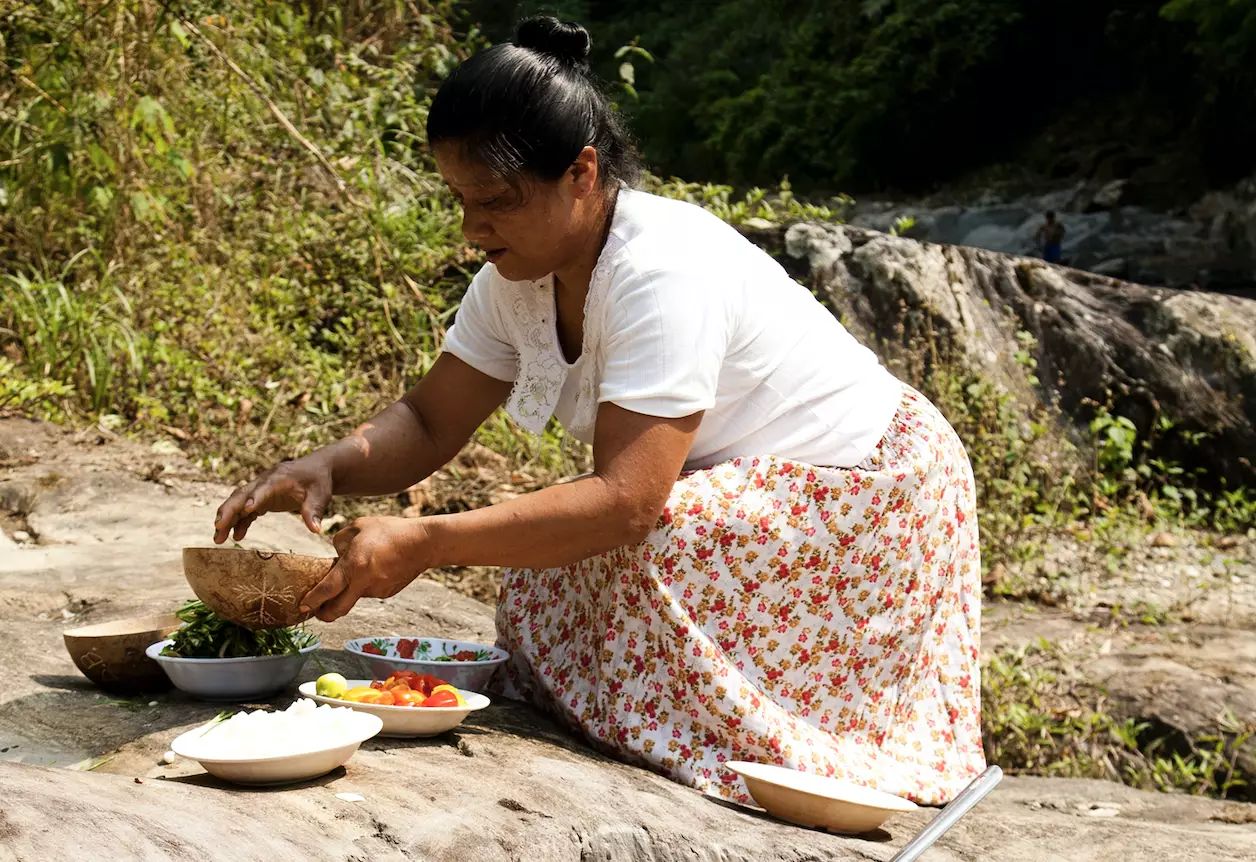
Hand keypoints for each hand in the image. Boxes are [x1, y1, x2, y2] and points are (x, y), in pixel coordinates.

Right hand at [213, 457, 332, 543]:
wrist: (317, 469)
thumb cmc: (318, 481)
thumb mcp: (320, 495)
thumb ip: (314, 511)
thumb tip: (316, 530)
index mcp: (279, 477)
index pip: (264, 487)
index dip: (254, 498)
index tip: (246, 510)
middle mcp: (265, 481)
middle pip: (241, 494)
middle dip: (228, 510)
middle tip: (218, 527)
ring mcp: (261, 490)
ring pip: (239, 503)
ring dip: (228, 519)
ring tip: (217, 539)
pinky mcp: (262, 499)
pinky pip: (246, 511)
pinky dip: (240, 522)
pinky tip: (236, 536)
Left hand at [299, 517, 429, 621]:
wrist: (423, 543)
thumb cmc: (390, 530)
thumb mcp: (359, 526)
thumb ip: (340, 540)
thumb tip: (336, 554)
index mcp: (353, 566)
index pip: (326, 590)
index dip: (312, 601)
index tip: (302, 606)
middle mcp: (363, 583)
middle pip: (338, 609)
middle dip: (324, 614)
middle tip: (317, 612)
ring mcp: (377, 590)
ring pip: (356, 595)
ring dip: (350, 588)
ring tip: (360, 568)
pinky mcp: (388, 592)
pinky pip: (371, 590)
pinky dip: (367, 583)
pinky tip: (376, 568)